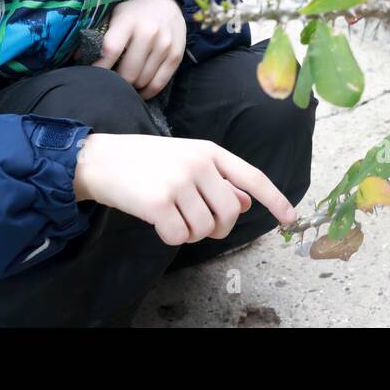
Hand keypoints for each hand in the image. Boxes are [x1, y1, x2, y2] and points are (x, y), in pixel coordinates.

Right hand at [73, 133, 298, 244]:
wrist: (100, 159)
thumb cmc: (146, 162)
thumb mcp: (186, 162)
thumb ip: (217, 181)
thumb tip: (245, 203)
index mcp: (210, 151)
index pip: (251, 177)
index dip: (274, 199)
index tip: (290, 218)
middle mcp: (198, 163)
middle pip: (230, 213)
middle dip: (218, 227)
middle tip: (196, 222)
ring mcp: (178, 181)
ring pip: (204, 229)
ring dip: (189, 233)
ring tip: (171, 215)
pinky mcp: (158, 202)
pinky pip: (179, 238)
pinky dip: (170, 237)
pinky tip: (157, 221)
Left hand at [93, 0, 187, 99]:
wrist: (167, 3)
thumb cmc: (134, 13)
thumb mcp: (115, 15)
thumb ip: (98, 34)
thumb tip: (77, 58)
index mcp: (129, 21)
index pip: (111, 49)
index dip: (99, 67)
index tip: (90, 76)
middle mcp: (149, 32)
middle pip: (128, 71)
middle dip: (117, 82)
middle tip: (110, 83)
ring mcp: (165, 45)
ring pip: (143, 80)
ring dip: (132, 87)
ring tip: (125, 85)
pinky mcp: (176, 55)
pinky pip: (159, 83)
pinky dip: (147, 92)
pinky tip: (139, 91)